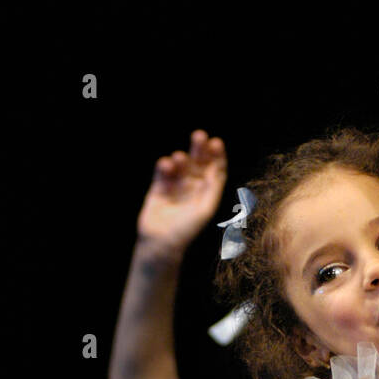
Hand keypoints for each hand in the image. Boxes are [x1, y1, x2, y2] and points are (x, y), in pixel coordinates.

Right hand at [136, 129, 228, 250]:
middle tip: (199, 135)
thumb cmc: (187, 229)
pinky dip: (165, 164)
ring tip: (179, 159)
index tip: (216, 143)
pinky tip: (167, 165)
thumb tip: (218, 167)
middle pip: (198, 162)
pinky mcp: (159, 187)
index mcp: (208, 193)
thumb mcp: (205, 208)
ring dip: (181, 158)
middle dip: (199, 149)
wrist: (162, 242)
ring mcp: (176, 186)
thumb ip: (212, 188)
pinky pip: (163, 170)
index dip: (217, 156)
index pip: (215, 170)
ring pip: (180, 164)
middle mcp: (193, 187)